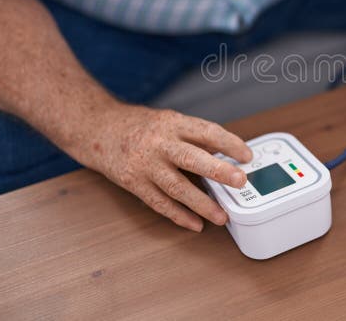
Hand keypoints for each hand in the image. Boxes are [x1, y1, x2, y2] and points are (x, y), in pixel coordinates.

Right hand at [74, 104, 251, 231]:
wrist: (98, 128)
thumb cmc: (140, 126)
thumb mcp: (169, 121)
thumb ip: (195, 136)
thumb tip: (226, 153)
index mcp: (173, 123)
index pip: (206, 131)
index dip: (229, 143)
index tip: (247, 155)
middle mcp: (159, 143)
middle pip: (192, 158)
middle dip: (219, 171)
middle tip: (241, 181)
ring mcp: (145, 164)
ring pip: (176, 186)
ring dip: (201, 203)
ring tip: (221, 216)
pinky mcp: (133, 182)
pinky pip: (159, 202)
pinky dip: (178, 215)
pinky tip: (195, 224)